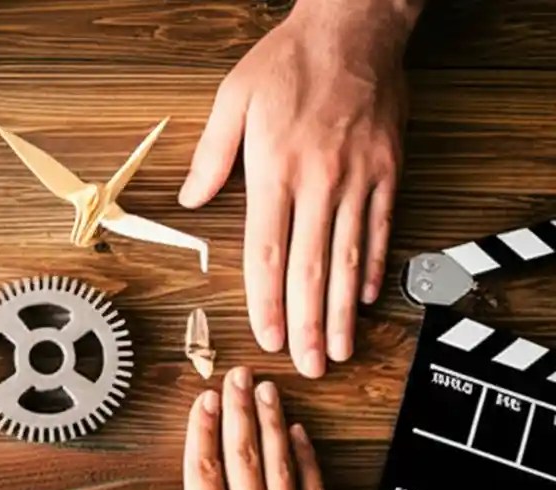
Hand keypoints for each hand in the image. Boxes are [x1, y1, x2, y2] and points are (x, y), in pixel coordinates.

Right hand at [133, 367, 368, 489]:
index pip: (205, 468)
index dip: (202, 429)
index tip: (202, 400)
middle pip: (243, 453)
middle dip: (237, 409)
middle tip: (236, 376)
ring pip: (279, 462)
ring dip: (271, 421)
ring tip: (266, 390)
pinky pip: (314, 489)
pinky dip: (307, 458)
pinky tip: (300, 436)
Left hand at [180, 0, 422, 376]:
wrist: (355, 25)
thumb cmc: (289, 60)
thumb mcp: (233, 98)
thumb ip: (212, 155)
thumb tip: (191, 199)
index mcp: (274, 170)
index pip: (267, 252)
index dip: (267, 301)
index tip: (266, 337)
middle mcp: (319, 181)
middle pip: (310, 268)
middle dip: (307, 324)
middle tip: (306, 365)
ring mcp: (358, 178)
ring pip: (349, 258)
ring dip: (341, 311)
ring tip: (337, 349)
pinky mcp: (387, 169)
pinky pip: (381, 228)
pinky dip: (374, 267)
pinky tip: (364, 299)